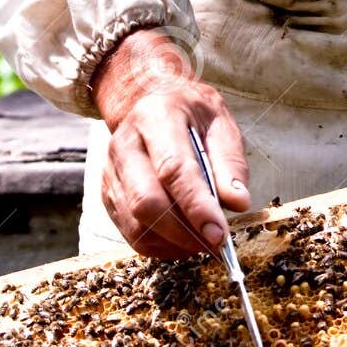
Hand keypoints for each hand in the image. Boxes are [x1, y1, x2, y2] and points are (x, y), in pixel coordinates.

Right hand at [90, 29, 249, 259]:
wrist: (151, 100)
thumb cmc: (192, 112)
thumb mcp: (220, 122)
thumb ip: (230, 162)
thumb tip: (238, 202)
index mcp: (155, 118)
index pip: (172, 169)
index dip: (196, 207)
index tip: (219, 234)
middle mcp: (125, 145)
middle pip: (146, 201)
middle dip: (184, 232)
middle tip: (216, 243)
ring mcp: (111, 171)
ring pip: (136, 223)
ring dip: (174, 242)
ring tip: (203, 240)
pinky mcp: (108, 194)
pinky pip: (131, 233)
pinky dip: (161, 246)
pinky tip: (184, 240)